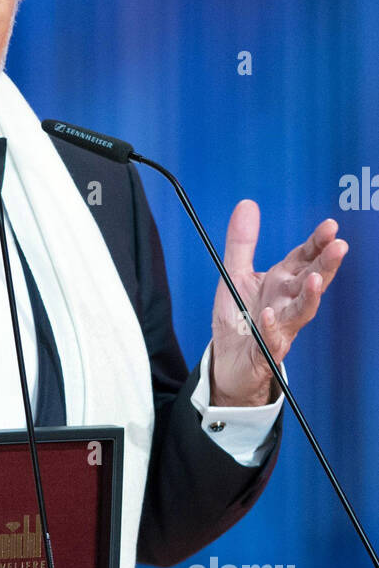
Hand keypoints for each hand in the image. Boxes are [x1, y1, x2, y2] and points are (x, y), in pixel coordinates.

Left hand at [210, 200, 347, 406]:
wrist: (229, 363)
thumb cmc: (239, 320)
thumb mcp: (234, 275)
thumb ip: (242, 243)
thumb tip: (247, 204)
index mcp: (281, 282)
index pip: (304, 257)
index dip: (317, 242)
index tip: (330, 226)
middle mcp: (285, 302)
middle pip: (310, 280)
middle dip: (325, 264)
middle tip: (339, 247)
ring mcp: (280, 327)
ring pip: (301, 311)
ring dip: (309, 296)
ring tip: (314, 279)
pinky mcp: (266, 350)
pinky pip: (271, 339)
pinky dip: (270, 327)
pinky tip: (267, 315)